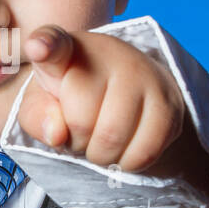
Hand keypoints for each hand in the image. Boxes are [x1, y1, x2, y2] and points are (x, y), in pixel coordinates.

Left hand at [17, 25, 208, 193]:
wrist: (124, 89)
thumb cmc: (75, 96)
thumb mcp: (43, 102)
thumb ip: (37, 116)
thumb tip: (57, 134)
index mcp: (69, 48)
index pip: (54, 44)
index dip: (45, 46)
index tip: (39, 48)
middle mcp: (111, 53)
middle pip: (82, 121)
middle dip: (76, 141)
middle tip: (80, 131)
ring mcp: (146, 74)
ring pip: (113, 139)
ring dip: (101, 155)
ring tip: (100, 138)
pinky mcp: (171, 102)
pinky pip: (144, 152)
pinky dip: (128, 163)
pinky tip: (123, 146)